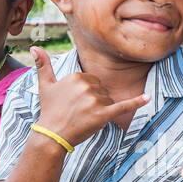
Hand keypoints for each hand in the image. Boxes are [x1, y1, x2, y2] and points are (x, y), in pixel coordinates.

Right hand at [30, 46, 146, 147]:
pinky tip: (148, 98)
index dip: (86, 93)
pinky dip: (137, 102)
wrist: (52, 135)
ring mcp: (96, 100)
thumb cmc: (49, 110)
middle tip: (78, 111)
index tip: (74, 102)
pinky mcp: (103, 114)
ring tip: (84, 117)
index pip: (92, 81)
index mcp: (77, 76)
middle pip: (102, 90)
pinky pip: (123, 106)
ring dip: (101, 109)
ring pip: (108, 100)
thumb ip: (43, 64)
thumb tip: (34, 46)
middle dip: (94, 101)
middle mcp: (87, 86)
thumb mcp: (45, 85)